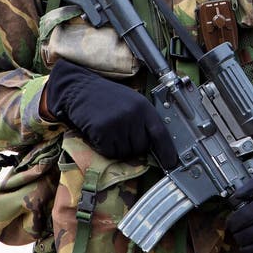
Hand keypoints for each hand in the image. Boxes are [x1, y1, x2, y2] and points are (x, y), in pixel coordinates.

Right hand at [45, 59, 176, 167]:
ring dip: (116, 147)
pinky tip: (99, 132)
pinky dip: (103, 147)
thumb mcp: (131, 102)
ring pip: (125, 152)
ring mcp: (118, 123)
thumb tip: (153, 146)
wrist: (80, 89)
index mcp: (143, 107)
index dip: (167, 150)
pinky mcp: (103, 131)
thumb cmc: (107, 97)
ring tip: (109, 129)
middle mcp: (133, 115)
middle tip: (120, 132)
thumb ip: (143, 121)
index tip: (171, 163)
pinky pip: (109, 152)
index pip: (160, 133)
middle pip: (141, 147)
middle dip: (132, 146)